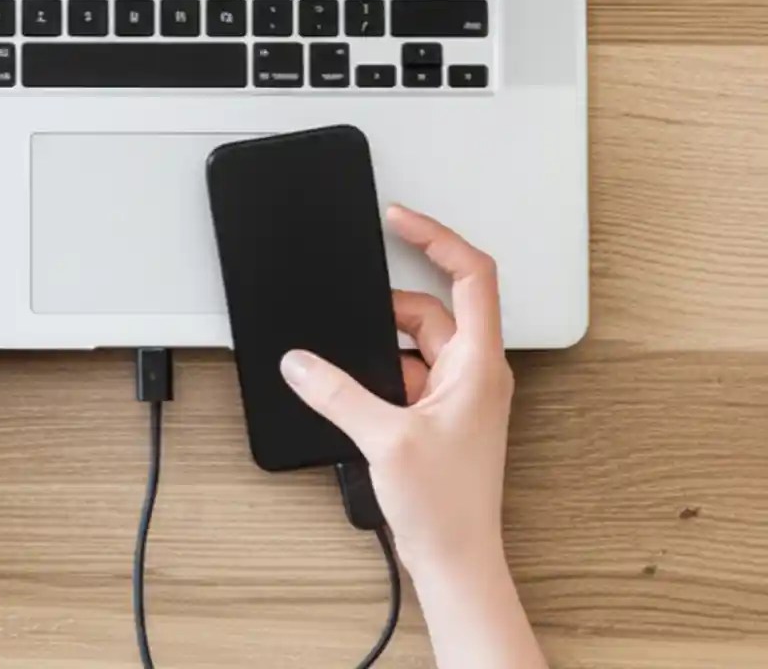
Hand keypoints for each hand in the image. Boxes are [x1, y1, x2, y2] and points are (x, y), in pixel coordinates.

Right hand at [281, 205, 511, 572]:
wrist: (455, 559)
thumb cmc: (447, 507)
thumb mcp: (383, 438)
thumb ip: (335, 392)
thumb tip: (300, 361)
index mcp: (479, 364)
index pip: (472, 275)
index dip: (436, 238)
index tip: (400, 219)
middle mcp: (474, 373)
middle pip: (431, 309)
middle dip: (386, 311)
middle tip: (348, 319)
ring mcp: (457, 396)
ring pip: (413, 345)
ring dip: (378, 351)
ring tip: (345, 375)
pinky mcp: (437, 417)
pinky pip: (404, 376)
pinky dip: (376, 379)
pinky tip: (352, 401)